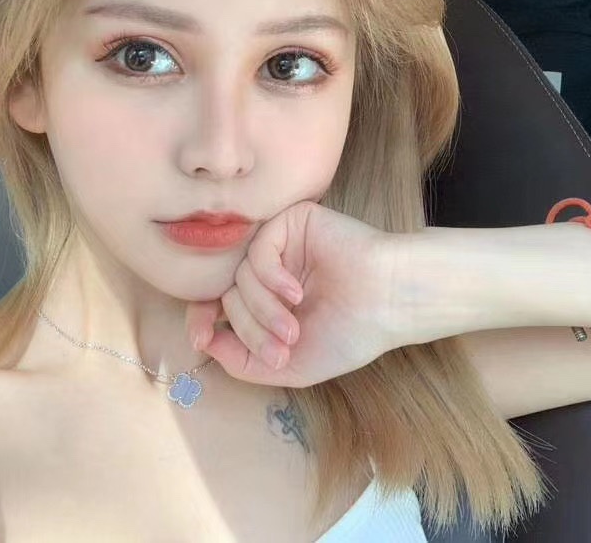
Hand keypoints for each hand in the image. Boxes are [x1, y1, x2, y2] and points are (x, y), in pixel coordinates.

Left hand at [185, 201, 400, 387]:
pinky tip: (297, 293)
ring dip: (264, 310)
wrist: (390, 303)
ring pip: (240, 278)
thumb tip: (203, 341)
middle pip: (228, 297)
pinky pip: (258, 252)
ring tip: (294, 326)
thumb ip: (242, 361)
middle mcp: (269, 271)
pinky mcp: (291, 224)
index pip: (218, 304)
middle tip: (284, 345)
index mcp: (267, 300)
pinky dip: (271, 279)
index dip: (201, 319)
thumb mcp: (289, 366)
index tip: (200, 338)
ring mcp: (279, 247)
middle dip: (250, 328)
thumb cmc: (349, 335)